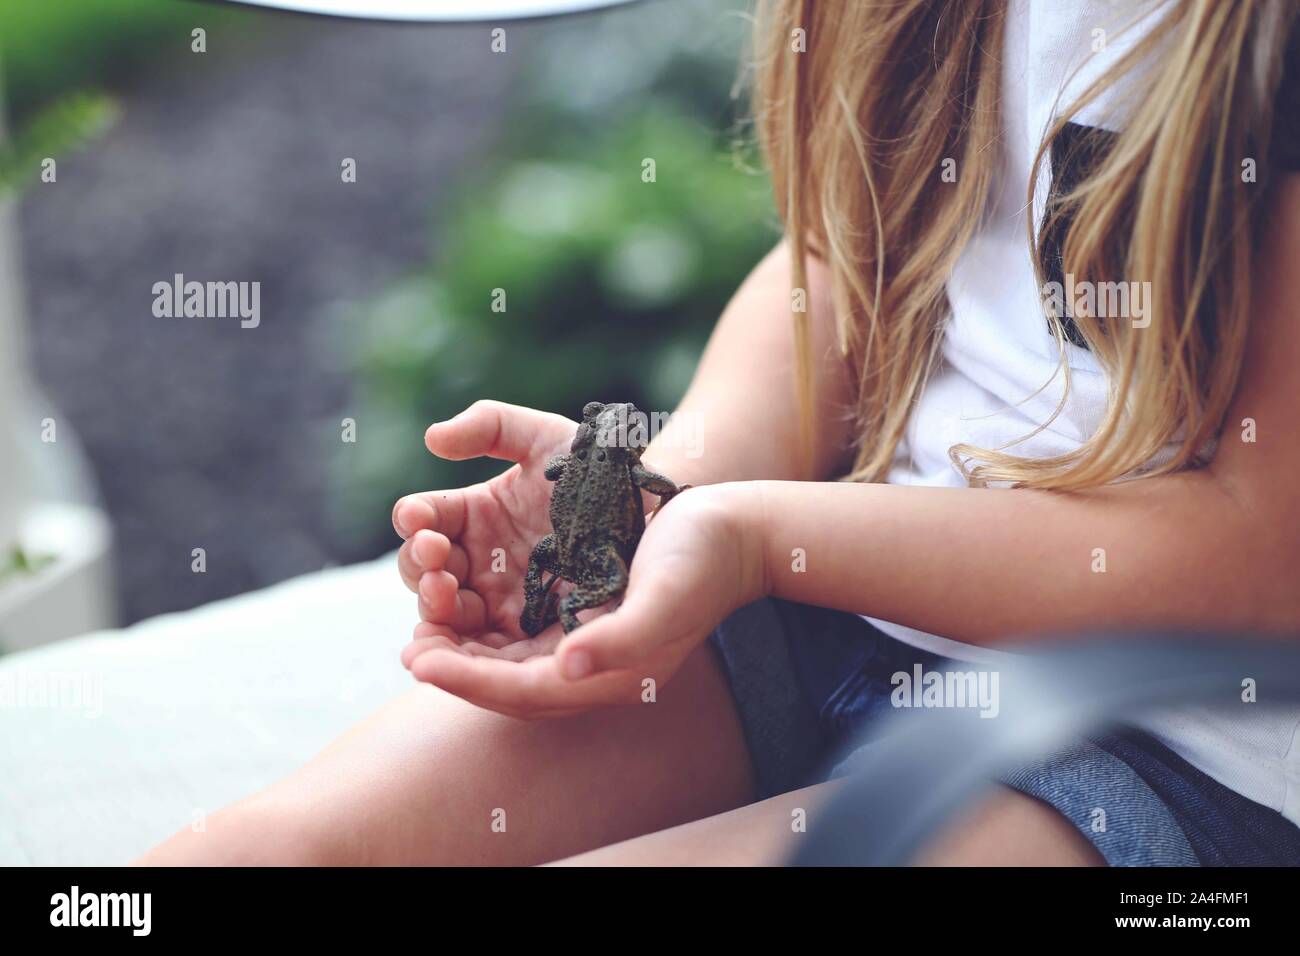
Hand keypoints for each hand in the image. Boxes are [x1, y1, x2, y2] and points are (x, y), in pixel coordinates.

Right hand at [392, 400, 577, 655]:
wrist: (663, 520)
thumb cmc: (601, 476)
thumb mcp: (548, 439)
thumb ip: (492, 425)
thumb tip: (433, 439)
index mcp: (474, 517)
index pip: (427, 522)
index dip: (415, 520)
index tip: (420, 517)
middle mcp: (480, 564)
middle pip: (427, 575)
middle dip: (420, 568)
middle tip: (435, 557)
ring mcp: (501, 606)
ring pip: (448, 622)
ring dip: (432, 616)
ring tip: (441, 598)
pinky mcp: (528, 644)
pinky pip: (486, 661)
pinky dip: (459, 664)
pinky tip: (442, 660)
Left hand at [403, 479, 766, 718]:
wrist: (729, 532)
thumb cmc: (702, 561)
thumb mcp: (668, 595)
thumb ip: (623, 638)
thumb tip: (566, 667)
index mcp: (610, 675)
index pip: (521, 693)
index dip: (467, 680)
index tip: (420, 660)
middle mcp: (590, 670)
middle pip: (505, 685)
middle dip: (455, 669)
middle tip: (409, 651)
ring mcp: (584, 646)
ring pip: (506, 662)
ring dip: (464, 648)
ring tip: (423, 628)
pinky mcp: (579, 618)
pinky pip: (518, 636)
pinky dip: (483, 625)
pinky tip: (458, 601)